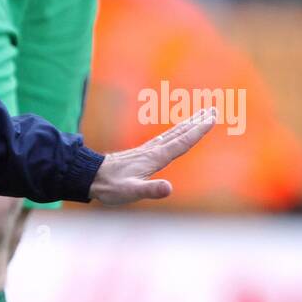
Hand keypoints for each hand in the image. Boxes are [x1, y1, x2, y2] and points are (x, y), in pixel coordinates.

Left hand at [88, 111, 216, 204]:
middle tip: (213, 109)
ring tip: (200, 115)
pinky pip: (163, 139)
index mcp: (155, 158)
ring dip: (187, 125)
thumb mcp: (131, 192)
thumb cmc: (110, 187)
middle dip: (197, 123)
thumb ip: (150, 190)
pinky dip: (174, 133)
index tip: (212, 117)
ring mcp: (146, 151)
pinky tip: (175, 133)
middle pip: (179, 134)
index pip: (181, 142)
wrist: (89, 177)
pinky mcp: (140, 154)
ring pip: (172, 134)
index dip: (198, 131)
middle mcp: (152, 151)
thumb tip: (169, 189)